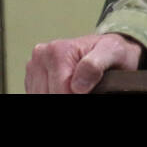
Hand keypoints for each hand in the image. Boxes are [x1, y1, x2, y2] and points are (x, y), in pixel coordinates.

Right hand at [25, 33, 145, 93]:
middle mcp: (41, 56)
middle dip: (69, 95)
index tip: (89, 90)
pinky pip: (38, 95)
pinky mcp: (33, 77)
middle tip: (86, 88)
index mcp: (56, 50)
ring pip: (41, 96)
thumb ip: (96, 64)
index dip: (76, 96)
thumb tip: (78, 85)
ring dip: (60, 95)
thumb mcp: (113, 52)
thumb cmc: (111, 51)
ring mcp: (35, 67)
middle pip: (50, 94)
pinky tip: (66, 89)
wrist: (108, 50)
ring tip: (78, 87)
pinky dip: (52, 94)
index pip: (60, 91)